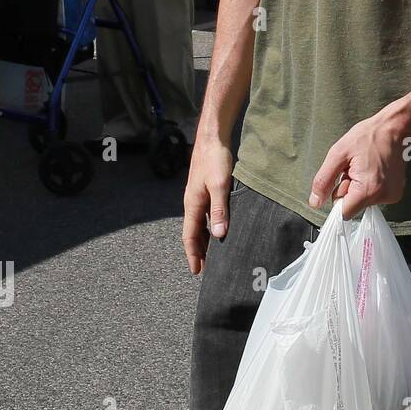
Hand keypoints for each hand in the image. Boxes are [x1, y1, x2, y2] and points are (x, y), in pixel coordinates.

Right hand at [182, 137, 234, 274]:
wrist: (212, 138)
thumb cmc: (215, 160)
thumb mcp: (220, 185)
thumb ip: (220, 209)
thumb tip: (219, 234)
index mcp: (193, 204)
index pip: (190, 236)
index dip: (193, 254)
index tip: (197, 271)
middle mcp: (193, 203)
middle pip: (194, 233)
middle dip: (199, 251)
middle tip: (206, 268)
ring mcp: (199, 196)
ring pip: (200, 224)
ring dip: (204, 240)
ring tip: (213, 254)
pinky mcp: (206, 190)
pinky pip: (206, 215)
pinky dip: (210, 226)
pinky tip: (218, 229)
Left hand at [309, 104, 409, 218]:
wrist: (393, 128)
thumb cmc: (367, 136)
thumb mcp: (338, 154)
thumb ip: (323, 181)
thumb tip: (315, 202)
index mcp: (368, 189)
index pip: (344, 213)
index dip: (338, 197)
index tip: (341, 181)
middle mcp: (384, 197)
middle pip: (354, 206)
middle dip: (349, 189)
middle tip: (354, 168)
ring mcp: (392, 195)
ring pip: (363, 202)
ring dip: (359, 187)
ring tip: (365, 166)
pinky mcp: (396, 193)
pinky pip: (374, 197)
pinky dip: (370, 186)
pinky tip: (373, 169)